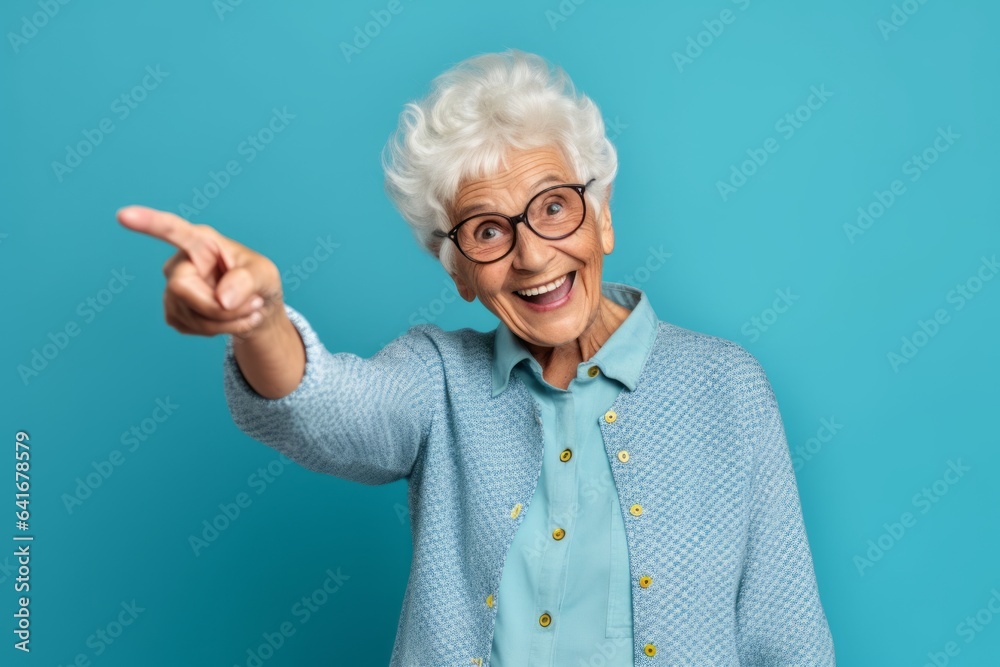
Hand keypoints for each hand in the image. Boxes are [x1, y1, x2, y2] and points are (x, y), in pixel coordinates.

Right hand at [117, 206, 283, 338]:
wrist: (258, 308)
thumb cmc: (259, 282)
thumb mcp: (265, 274)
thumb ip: (247, 281)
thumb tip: (222, 298)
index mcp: (202, 242)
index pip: (173, 230)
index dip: (149, 223)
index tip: (124, 215)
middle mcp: (181, 262)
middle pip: (182, 289)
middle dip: (221, 307)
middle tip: (253, 305)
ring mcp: (173, 288)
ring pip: (191, 314)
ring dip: (226, 321)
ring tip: (248, 311)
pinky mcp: (173, 311)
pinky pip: (190, 327)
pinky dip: (218, 330)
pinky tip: (229, 320)